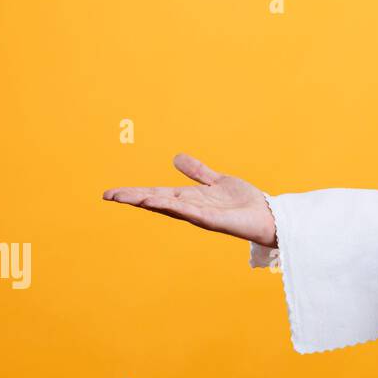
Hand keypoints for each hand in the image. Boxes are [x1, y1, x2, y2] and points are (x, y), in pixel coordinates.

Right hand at [102, 153, 277, 247]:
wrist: (267, 215)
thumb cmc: (243, 202)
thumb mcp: (217, 181)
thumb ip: (197, 171)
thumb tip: (175, 157)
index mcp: (190, 198)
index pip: (156, 194)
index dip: (134, 193)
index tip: (110, 193)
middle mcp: (191, 208)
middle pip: (157, 201)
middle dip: (133, 198)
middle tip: (109, 195)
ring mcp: (200, 215)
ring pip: (169, 207)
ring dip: (148, 202)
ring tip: (127, 198)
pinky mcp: (214, 220)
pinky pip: (190, 213)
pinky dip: (174, 207)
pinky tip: (158, 202)